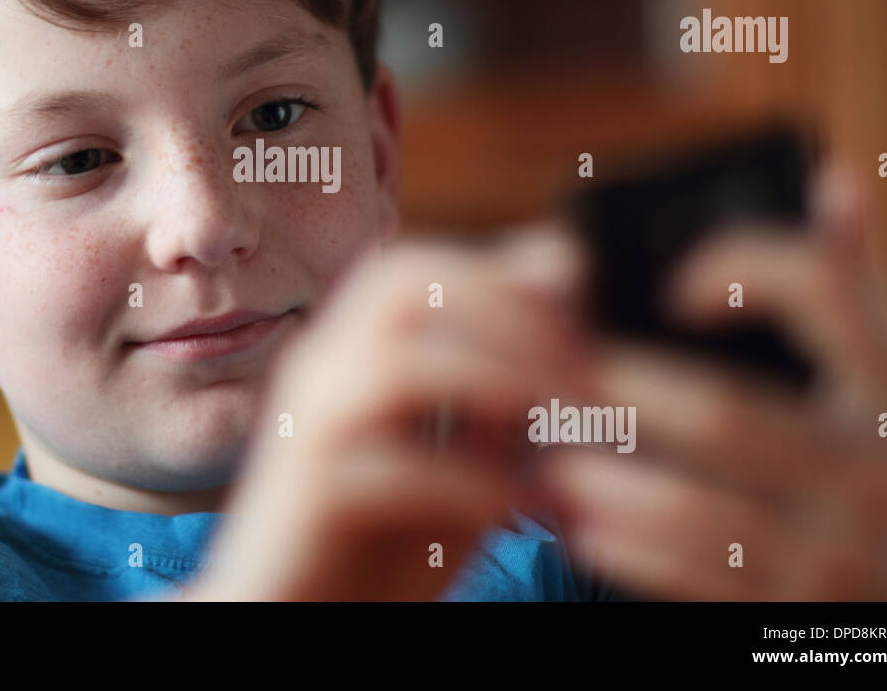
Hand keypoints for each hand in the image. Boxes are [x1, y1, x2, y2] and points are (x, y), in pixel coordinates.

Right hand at [187, 227, 588, 600]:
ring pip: (395, 367)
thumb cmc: (391, 535)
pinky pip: (390, 468)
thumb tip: (565, 265)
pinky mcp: (309, 499)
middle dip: (507, 319)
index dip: (504, 286)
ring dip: (495, 386)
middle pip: (402, 291)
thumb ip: (504, 367)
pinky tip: (515, 506)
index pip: (416, 269)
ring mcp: (305, 431)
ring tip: (559, 429)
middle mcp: (318, 371)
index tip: (579, 339)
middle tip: (580, 377)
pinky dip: (467, 481)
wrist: (307, 622)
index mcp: (349, 348)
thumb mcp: (465, 449)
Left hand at [530, 164, 886, 598]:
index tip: (669, 289)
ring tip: (547, 458)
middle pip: (723, 413)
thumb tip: (833, 182)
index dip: (738, 269)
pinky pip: (701, 581)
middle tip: (548, 376)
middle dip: (619, 392)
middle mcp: (883, 471)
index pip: (823, 295)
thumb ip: (849, 300)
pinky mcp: (807, 621)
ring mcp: (849, 555)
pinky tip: (583, 527)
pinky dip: (631, 551)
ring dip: (607, 480)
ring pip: (697, 507)